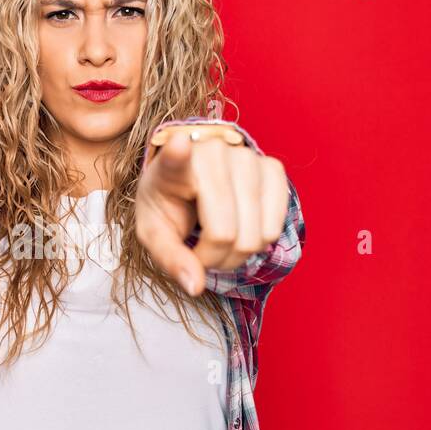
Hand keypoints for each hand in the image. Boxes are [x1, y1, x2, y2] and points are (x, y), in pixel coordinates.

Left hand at [135, 124, 289, 295]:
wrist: (189, 182)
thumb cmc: (168, 205)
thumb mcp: (155, 234)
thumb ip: (171, 259)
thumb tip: (195, 286)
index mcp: (172, 166)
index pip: (175, 158)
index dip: (178, 154)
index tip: (178, 144)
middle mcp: (214, 153)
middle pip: (226, 234)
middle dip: (214, 260)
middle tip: (201, 252)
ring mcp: (248, 157)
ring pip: (256, 236)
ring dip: (237, 255)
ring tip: (219, 241)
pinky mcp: (273, 168)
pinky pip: (275, 227)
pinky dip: (260, 242)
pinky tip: (241, 229)